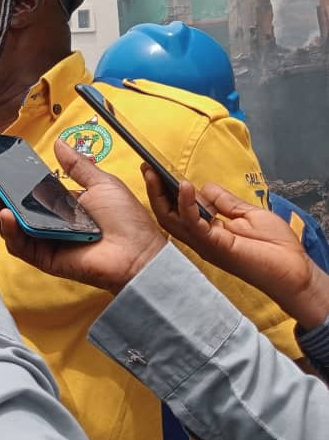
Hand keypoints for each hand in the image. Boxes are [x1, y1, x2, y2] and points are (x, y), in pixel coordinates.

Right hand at [0, 139, 166, 294]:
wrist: (140, 251)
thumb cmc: (126, 220)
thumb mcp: (101, 183)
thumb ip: (77, 165)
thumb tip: (60, 142)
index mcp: (60, 206)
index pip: (26, 192)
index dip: (8, 181)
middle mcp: (49, 224)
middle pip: (13, 209)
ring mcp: (45, 242)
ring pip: (12, 228)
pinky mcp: (45, 259)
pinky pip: (21, 246)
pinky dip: (11, 231)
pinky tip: (8, 215)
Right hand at [144, 170, 328, 327]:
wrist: (292, 270)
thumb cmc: (275, 246)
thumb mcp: (247, 214)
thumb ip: (224, 201)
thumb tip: (203, 186)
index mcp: (206, 230)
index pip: (178, 209)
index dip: (166, 191)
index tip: (157, 171)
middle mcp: (199, 238)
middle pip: (167, 214)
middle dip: (154, 191)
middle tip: (147, 169)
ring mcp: (204, 243)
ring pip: (171, 220)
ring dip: (161, 195)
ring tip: (156, 174)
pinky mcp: (213, 244)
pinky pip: (193, 223)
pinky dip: (187, 203)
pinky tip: (185, 186)